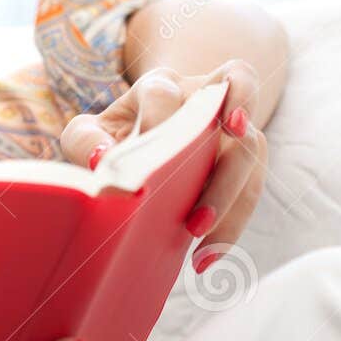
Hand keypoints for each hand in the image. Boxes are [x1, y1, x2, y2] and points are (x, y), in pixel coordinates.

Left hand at [58, 57, 267, 262]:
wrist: (146, 134)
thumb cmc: (113, 135)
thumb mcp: (90, 133)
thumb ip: (86, 141)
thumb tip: (104, 162)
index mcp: (158, 85)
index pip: (164, 91)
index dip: (158, 120)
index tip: (147, 160)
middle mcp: (202, 95)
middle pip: (225, 117)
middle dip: (215, 172)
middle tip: (194, 222)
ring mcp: (232, 123)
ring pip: (252, 151)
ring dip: (232, 202)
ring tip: (203, 247)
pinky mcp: (247, 153)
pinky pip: (254, 183)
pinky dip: (236, 221)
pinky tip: (209, 255)